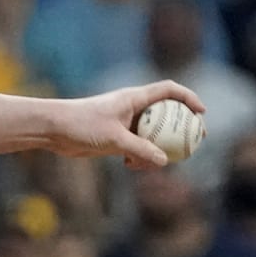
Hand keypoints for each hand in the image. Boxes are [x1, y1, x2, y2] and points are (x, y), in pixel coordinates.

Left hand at [50, 80, 205, 168]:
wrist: (53, 130)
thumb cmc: (81, 125)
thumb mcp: (113, 138)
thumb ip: (139, 149)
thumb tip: (163, 162)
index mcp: (134, 98)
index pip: (169, 90)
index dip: (189, 98)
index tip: (201, 112)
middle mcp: (132, 107)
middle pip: (167, 113)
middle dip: (184, 126)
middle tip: (198, 141)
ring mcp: (124, 123)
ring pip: (153, 134)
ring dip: (159, 148)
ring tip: (158, 162)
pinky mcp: (115, 137)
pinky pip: (137, 147)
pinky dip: (140, 157)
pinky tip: (130, 166)